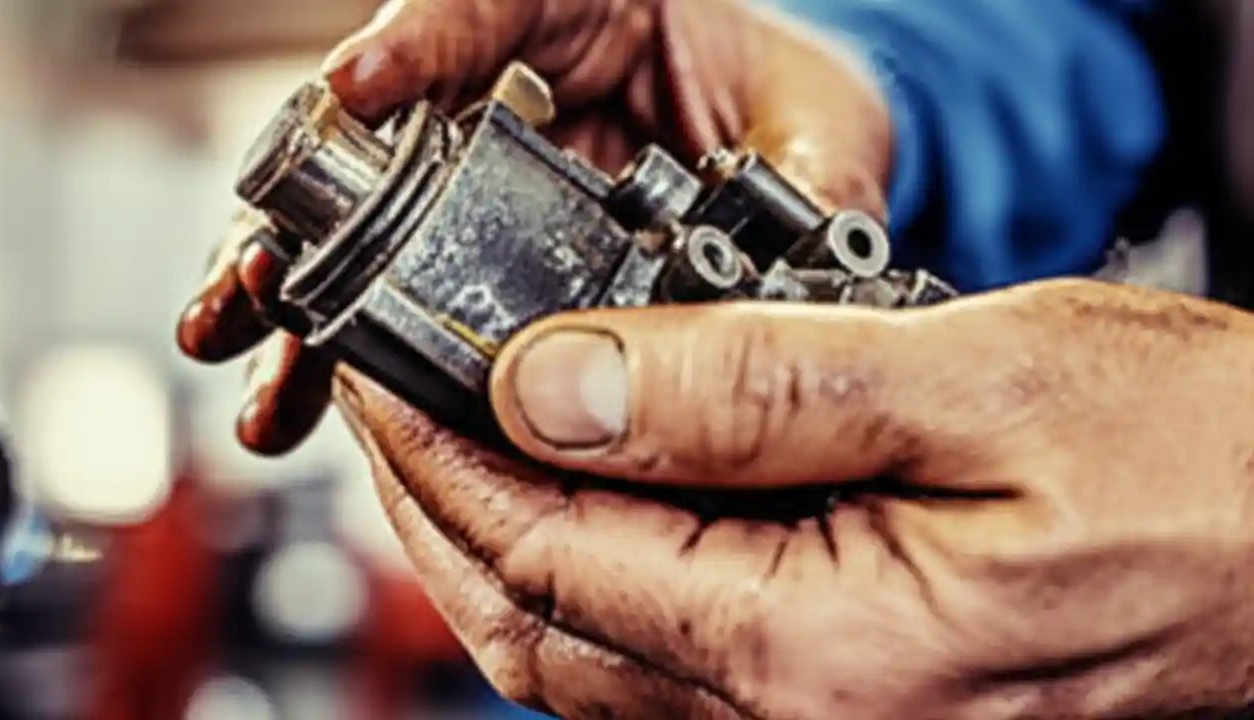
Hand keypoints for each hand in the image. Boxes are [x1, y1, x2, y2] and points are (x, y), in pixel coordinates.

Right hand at [175, 0, 892, 453]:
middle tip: (264, 275)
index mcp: (589, 13)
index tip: (359, 89)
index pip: (488, 5)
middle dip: (315, 213)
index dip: (419, 42)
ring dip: (308, 304)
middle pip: (385, 138)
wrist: (783, 145)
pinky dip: (353, 350)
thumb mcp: (814, 128)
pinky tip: (302, 406)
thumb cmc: (784, 107)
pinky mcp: (481, 246)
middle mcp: (512, 91)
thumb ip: (804, 179)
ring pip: (370, 227)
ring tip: (267, 376)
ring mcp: (484, 172)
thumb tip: (793, 261)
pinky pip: (402, 294)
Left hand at [335, 279, 1253, 718]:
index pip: (552, 552)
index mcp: (822, 646)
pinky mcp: (851, 699)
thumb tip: (555, 386)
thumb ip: (750, 394)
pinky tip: (584, 513)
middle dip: (443, 516)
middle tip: (392, 413)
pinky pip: (669, 660)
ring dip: (505, 551)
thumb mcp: (971, 382)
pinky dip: (594, 581)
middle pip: (543, 629)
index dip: (447, 457)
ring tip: (457, 449)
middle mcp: (807, 717)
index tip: (394, 377)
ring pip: (592, 656)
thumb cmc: (1200, 465)